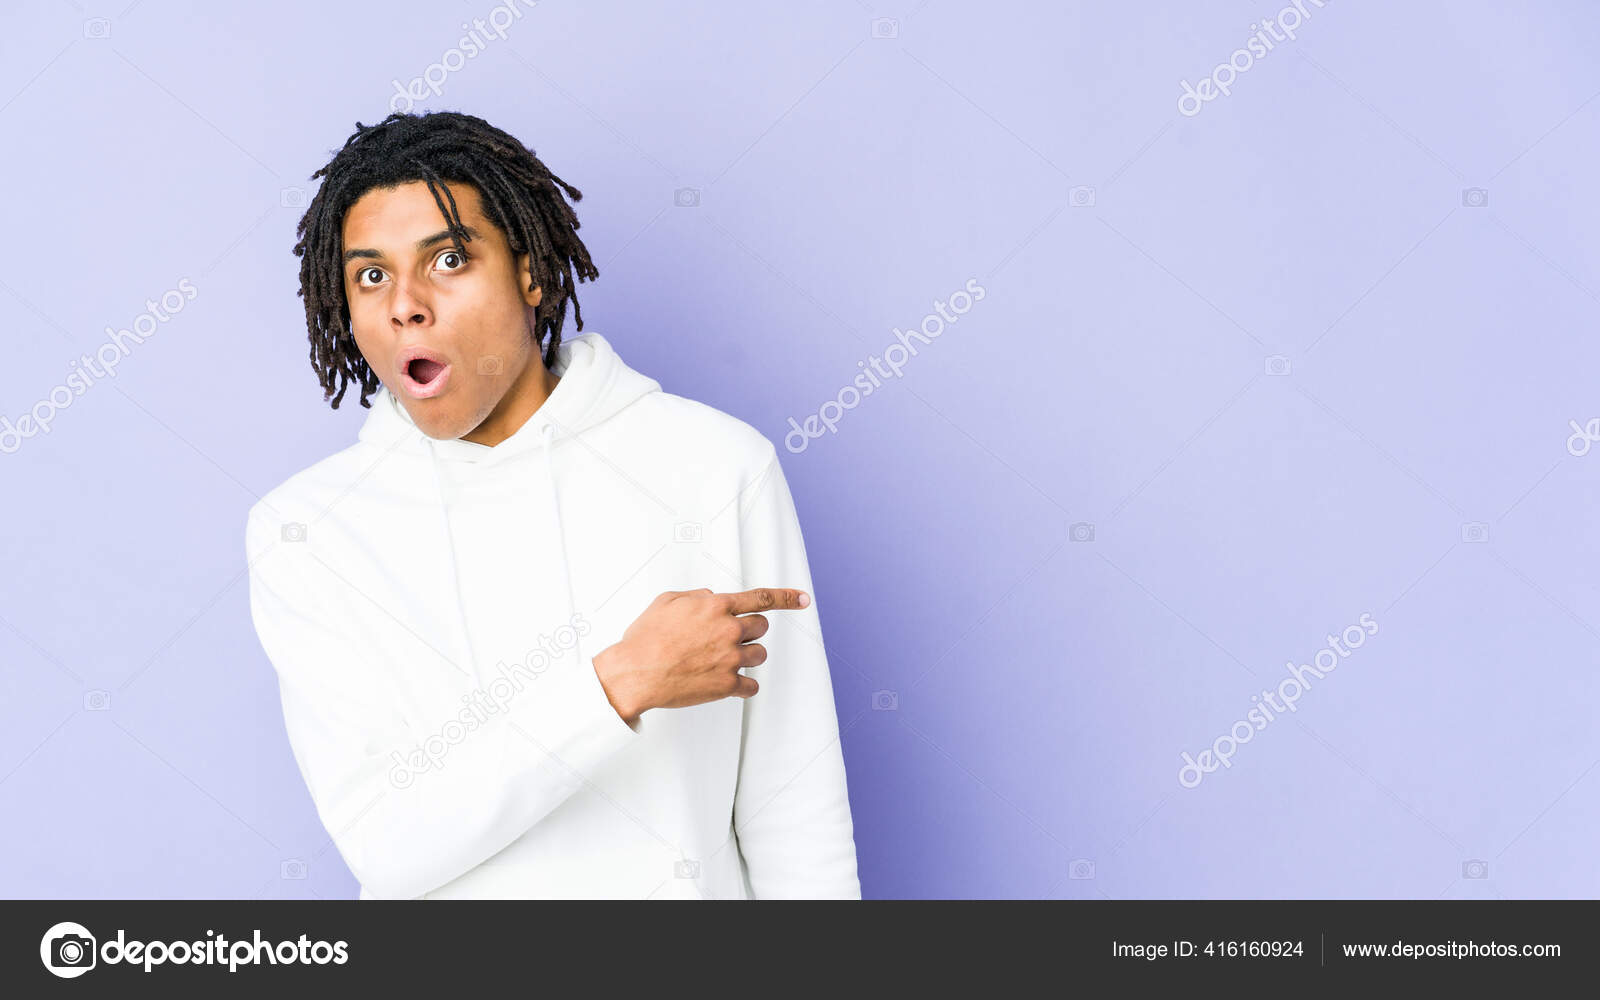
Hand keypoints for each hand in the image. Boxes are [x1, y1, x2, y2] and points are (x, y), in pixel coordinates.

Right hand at [593, 587, 810, 723]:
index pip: (761, 598)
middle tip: (733, 637)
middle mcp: (728, 630)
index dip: (787, 598)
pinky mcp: (727, 684)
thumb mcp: (668, 601)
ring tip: (723, 660)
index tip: (803, 599)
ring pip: (759, 654)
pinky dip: (743, 685)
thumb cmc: (646, 639)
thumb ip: (697, 596)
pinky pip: (751, 685)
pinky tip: (729, 682)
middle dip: (751, 630)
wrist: (636, 673)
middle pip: (762, 627)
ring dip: (747, 655)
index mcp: (716, 606)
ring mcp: (730, 658)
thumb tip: (711, 597)